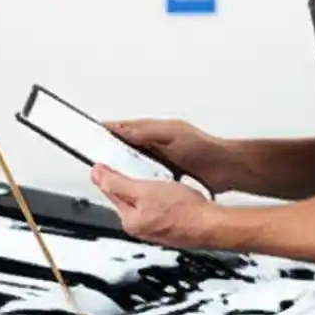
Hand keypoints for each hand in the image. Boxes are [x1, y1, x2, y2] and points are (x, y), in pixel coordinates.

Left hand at [91, 164, 217, 247]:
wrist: (211, 225)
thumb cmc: (183, 210)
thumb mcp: (144, 190)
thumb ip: (117, 183)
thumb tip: (97, 175)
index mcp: (129, 220)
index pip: (111, 192)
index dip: (109, 173)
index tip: (108, 163)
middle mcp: (140, 228)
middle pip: (127, 197)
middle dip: (132, 182)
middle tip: (141, 170)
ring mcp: (155, 228)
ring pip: (145, 202)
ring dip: (149, 189)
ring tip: (160, 180)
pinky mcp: (170, 226)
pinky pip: (160, 207)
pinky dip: (162, 197)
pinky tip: (173, 192)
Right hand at [104, 119, 239, 193]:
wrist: (225, 169)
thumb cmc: (204, 149)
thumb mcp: (170, 135)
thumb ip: (145, 133)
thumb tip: (121, 129)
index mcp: (153, 130)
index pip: (122, 128)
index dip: (105, 131)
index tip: (89, 134)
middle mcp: (155, 143)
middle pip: (124, 147)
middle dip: (110, 152)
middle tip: (96, 159)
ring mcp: (161, 159)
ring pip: (133, 163)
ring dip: (124, 168)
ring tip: (110, 173)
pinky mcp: (166, 175)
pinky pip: (145, 177)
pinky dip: (138, 180)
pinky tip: (133, 186)